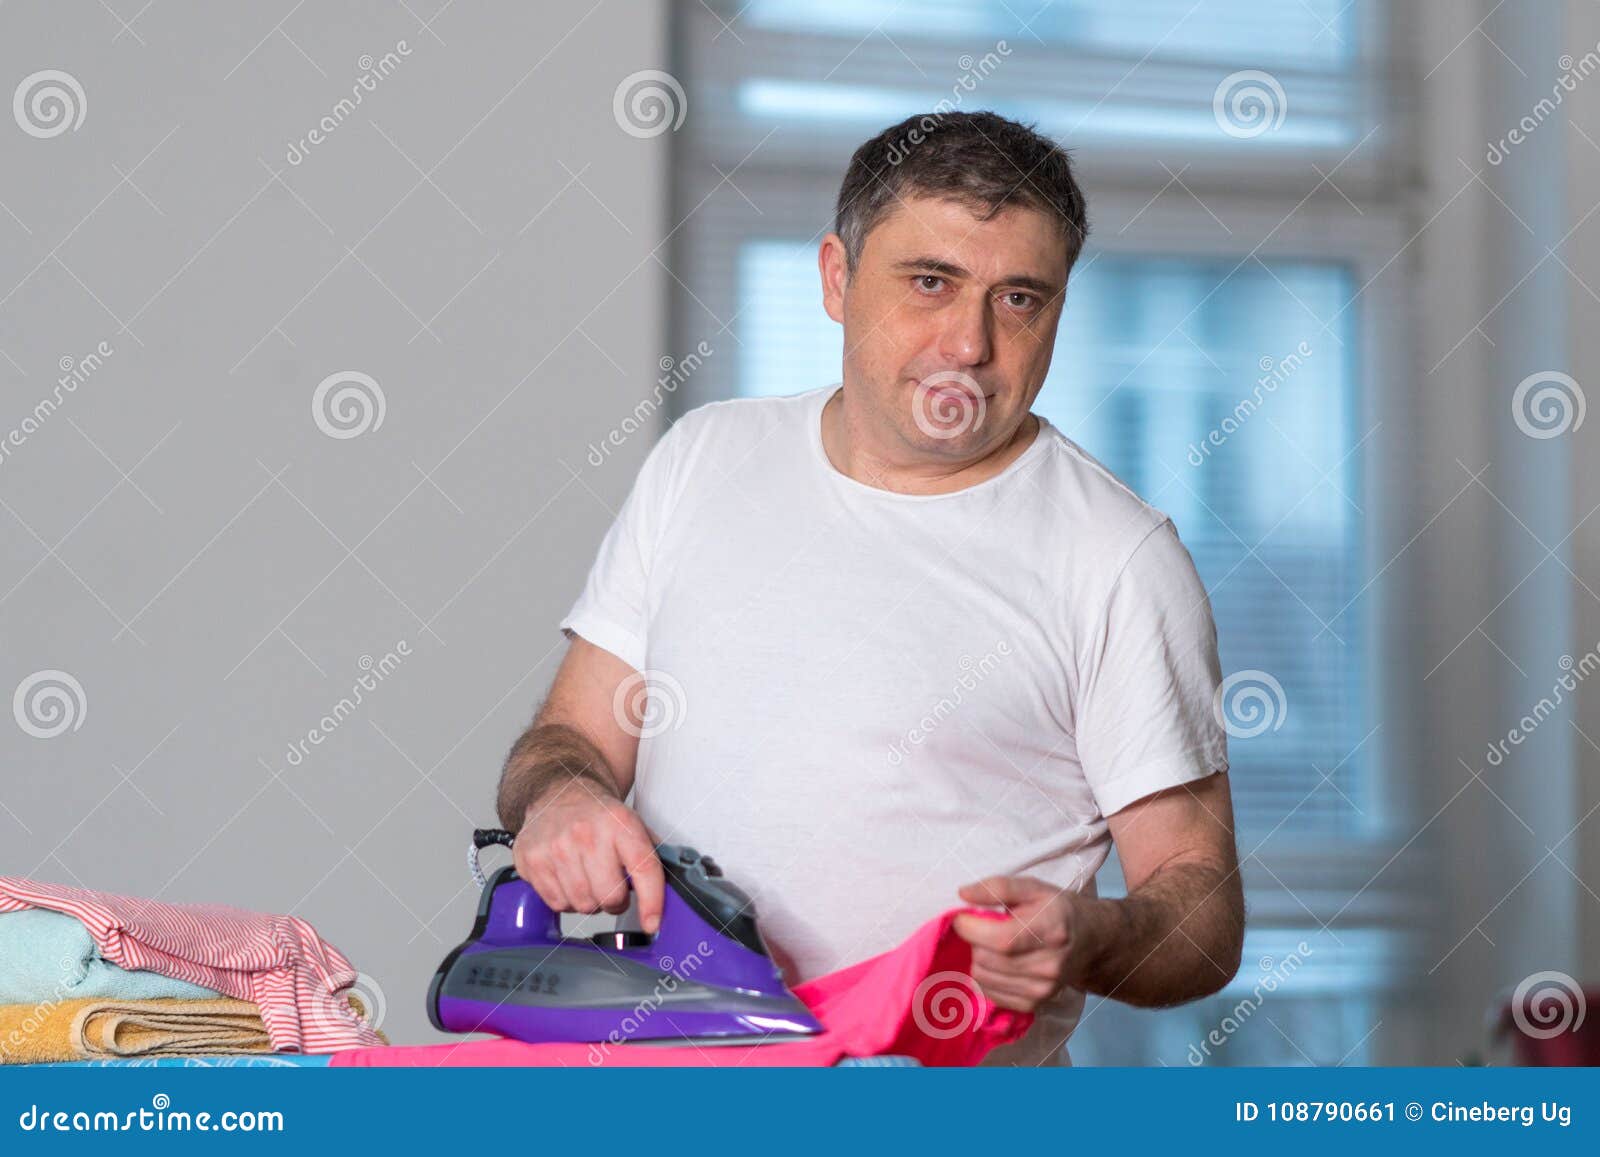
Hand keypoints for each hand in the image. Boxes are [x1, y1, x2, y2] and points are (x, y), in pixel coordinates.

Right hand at [512, 781, 664, 932]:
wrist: (558, 791)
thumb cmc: (597, 814)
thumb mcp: (632, 823)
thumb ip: (650, 856)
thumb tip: (670, 893)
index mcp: (619, 824)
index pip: (643, 868)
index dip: (651, 902)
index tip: (652, 922)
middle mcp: (586, 834)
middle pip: (610, 897)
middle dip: (615, 900)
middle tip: (612, 886)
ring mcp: (556, 847)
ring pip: (582, 905)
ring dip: (590, 901)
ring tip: (588, 879)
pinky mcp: (532, 860)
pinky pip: (557, 904)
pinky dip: (566, 900)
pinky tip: (567, 879)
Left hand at [951, 875, 1082, 1012]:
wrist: (1090, 942)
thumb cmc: (1057, 910)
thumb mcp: (1033, 887)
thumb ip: (998, 887)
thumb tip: (963, 894)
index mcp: (1051, 930)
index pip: (999, 939)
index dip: (971, 928)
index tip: (963, 916)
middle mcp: (1048, 965)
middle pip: (986, 959)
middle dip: (974, 940)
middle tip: (984, 928)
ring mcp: (1042, 990)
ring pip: (982, 977)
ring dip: (978, 958)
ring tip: (993, 944)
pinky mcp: (1033, 1005)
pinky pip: (989, 993)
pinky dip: (986, 976)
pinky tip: (999, 962)